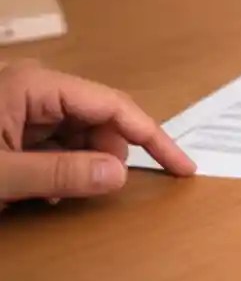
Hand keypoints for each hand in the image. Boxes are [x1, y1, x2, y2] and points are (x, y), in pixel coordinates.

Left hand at [0, 61, 195, 210]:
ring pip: (80, 136)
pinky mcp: (14, 126)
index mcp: (35, 86)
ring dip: (79, 167)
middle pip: (99, 122)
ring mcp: (24, 107)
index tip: (182, 166)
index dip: (152, 136)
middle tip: (90, 191)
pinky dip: (60, 169)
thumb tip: (118, 175)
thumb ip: (58, 173)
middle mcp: (36, 89)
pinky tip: (40, 190)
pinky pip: (57, 145)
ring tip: (49, 194)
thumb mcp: (1, 173)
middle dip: (105, 158)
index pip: (114, 106)